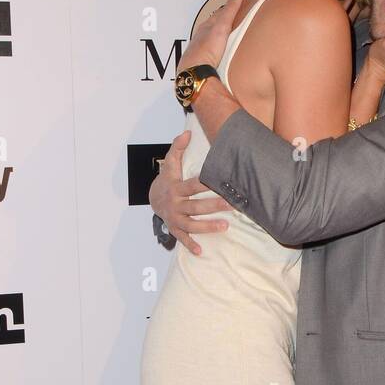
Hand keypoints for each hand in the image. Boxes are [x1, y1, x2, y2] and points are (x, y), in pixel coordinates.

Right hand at [149, 130, 229, 256]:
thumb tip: (187, 133)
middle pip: (196, 206)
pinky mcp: (174, 228)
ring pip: (192, 224)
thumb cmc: (167, 180)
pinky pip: (182, 238)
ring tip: (226, 226)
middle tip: (232, 205)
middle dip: (214, 206)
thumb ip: (177, 148)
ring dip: (207, 226)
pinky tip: (201, 251)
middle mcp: (176, 204)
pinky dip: (190, 245)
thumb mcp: (170, 163)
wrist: (152, 198)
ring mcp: (175, 218)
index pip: (192, 185)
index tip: (220, 181)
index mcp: (176, 187)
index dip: (205, 183)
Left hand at [178, 0, 242, 71]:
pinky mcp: (204, 66)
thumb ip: (229, 12)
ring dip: (220, 43)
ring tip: (231, 43)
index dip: (227, 12)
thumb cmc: (206, 50)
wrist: (196, 73)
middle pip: (214, 30)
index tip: (236, 9)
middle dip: (223, 27)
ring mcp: (201, 53)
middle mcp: (201, 39)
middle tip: (235, 25)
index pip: (218, 16)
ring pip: (212, 44)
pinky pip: (213, 57)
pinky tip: (223, 59)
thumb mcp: (221, 27)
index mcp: (205, 28)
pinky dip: (218, 55)